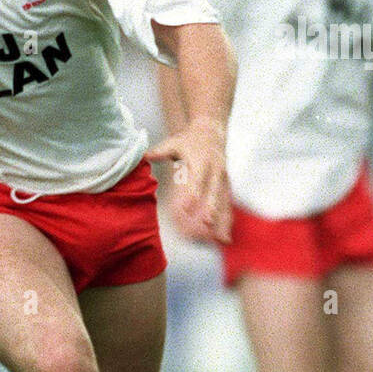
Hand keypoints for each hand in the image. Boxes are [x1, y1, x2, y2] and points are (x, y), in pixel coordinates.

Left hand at [147, 120, 231, 242]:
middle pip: (213, 193)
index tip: (185, 209)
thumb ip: (161, 151)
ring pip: (224, 203)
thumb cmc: (189, 139)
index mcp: (202, 161)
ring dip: (222, 222)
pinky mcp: (226, 186)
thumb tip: (145, 155)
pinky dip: (227, 221)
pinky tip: (225, 238)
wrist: (211, 131)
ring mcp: (223, 179)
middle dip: (210, 210)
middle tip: (205, 226)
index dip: (191, 196)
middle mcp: (215, 171)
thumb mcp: (174, 142)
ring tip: (221, 240)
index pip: (196, 181)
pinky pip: (228, 205)